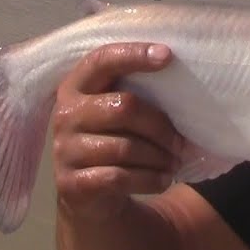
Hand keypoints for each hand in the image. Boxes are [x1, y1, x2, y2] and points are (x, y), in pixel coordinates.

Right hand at [51, 42, 183, 221]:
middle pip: (124, 107)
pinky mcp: (72, 183)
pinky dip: (149, 179)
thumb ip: (135, 94)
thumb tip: (184, 80)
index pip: (102, 61)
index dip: (133, 54)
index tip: (167, 55)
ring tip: (174, 163)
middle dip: (160, 127)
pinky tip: (163, 180)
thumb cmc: (111, 141)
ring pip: (125, 148)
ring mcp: (65, 150)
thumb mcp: (115, 113)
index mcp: (76, 87)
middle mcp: (66, 114)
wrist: (86, 195)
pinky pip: (119, 177)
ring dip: (159, 157)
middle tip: (181, 143)